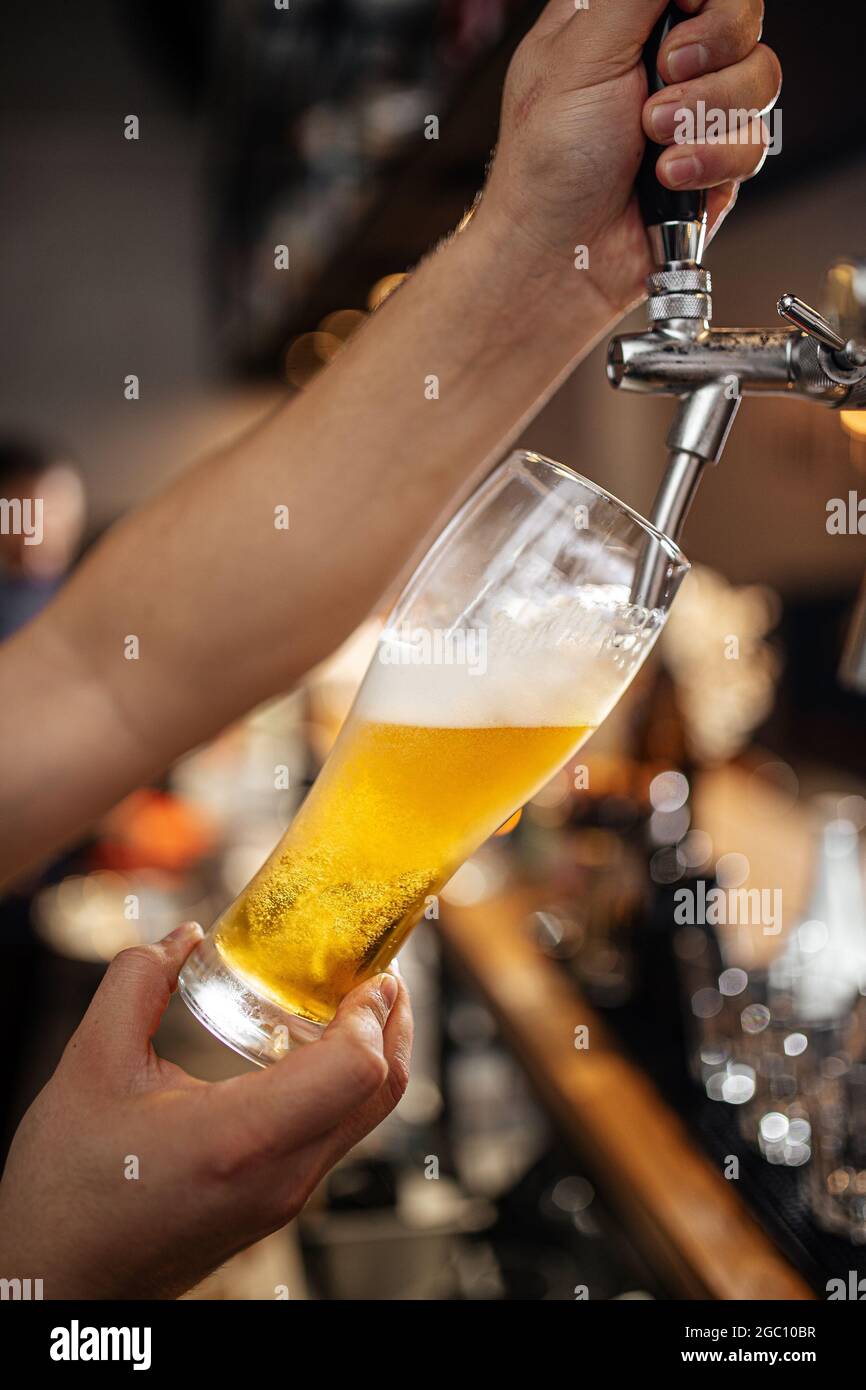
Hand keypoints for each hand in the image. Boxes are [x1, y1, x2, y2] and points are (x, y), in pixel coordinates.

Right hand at [0, 923, 411, 1298]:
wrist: (58, 1279)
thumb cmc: (67, 1192)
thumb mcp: (90, 1066)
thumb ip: (136, 985)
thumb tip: (183, 937)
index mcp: (241, 1138)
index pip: (355, 1069)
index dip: (375, 1011)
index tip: (373, 969)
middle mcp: (280, 1175)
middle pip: (381, 1093)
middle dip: (394, 1023)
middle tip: (382, 970)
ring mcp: (285, 1199)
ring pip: (366, 1119)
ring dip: (375, 1055)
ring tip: (354, 1000)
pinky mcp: (277, 1207)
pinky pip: (338, 1137)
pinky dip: (347, 1086)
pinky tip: (316, 1050)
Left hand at [477, 0, 780, 313]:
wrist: (562, 256)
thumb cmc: (548, 164)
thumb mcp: (582, 50)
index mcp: (623, 17)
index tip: (677, 16)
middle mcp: (663, 59)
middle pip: (743, 17)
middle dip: (710, 47)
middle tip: (663, 75)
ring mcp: (694, 112)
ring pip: (760, 77)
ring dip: (706, 111)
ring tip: (653, 138)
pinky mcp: (715, 162)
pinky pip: (754, 140)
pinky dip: (711, 159)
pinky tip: (667, 177)